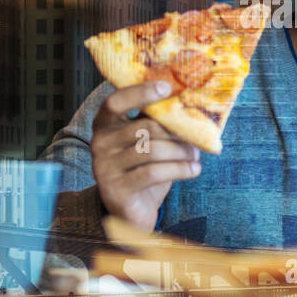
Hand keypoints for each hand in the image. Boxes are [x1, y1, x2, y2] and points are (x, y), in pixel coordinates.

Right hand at [90, 81, 200, 231]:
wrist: (131, 208)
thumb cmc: (142, 167)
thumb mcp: (146, 140)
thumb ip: (156, 121)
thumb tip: (189, 100)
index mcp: (104, 124)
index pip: (115, 101)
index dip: (140, 92)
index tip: (167, 87)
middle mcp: (99, 143)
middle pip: (145, 128)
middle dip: (177, 132)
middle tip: (196, 138)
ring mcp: (105, 167)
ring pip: (152, 151)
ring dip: (181, 152)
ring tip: (195, 155)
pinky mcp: (116, 189)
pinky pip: (154, 173)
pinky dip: (180, 170)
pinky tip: (194, 170)